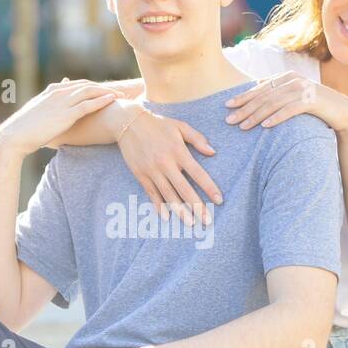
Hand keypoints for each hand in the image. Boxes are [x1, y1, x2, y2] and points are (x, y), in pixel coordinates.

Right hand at [0, 80, 123, 155]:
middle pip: (87, 85)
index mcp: (52, 91)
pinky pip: (87, 104)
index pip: (78, 84)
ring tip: (122, 96)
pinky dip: (102, 101)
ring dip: (107, 92)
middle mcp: (58, 92)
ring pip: (89, 91)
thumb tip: (55, 110)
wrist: (15, 136)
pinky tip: (113, 101)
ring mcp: (62, 102)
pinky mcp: (65, 114)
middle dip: (104, 88)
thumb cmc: (26, 128)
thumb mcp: (38, 113)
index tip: (107, 91)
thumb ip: (49, 106)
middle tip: (120, 92)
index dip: (94, 87)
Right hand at [116, 103, 222, 226]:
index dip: (209, 187)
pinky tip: (166, 216)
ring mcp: (152, 170)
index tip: (219, 200)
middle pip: (184, 189)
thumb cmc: (158, 125)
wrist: (128, 123)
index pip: (198, 173)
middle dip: (197, 206)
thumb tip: (213, 152)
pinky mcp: (140, 174)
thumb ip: (197, 139)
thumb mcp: (180, 126)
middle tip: (207, 221)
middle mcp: (166, 163)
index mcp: (178, 151)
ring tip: (190, 223)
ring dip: (180, 211)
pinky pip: (151, 193)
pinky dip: (159, 205)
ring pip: (168, 194)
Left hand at [223, 71, 347, 132]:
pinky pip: (290, 110)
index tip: (227, 106)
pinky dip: (277, 118)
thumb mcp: (294, 96)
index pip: (259, 88)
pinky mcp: (312, 101)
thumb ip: (277, 91)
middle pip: (263, 96)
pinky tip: (265, 126)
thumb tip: (256, 86)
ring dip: (256, 115)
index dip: (242, 97)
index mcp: (286, 77)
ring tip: (243, 126)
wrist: (342, 111)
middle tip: (229, 119)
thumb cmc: (314, 106)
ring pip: (274, 103)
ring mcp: (303, 90)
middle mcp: (293, 80)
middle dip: (244, 108)